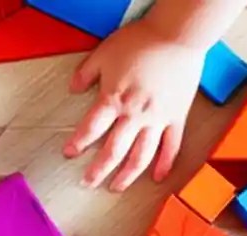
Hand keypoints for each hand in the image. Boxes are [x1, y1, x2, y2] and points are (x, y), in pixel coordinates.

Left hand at [64, 20, 205, 190]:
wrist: (177, 36)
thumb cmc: (141, 42)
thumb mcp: (103, 53)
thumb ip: (86, 73)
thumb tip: (73, 88)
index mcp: (114, 100)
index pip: (91, 129)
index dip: (78, 143)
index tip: (69, 153)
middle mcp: (134, 115)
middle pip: (113, 151)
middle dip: (98, 170)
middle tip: (87, 182)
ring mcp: (157, 120)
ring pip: (141, 156)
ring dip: (127, 176)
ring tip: (116, 187)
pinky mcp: (177, 118)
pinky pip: (172, 147)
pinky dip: (165, 164)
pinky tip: (157, 178)